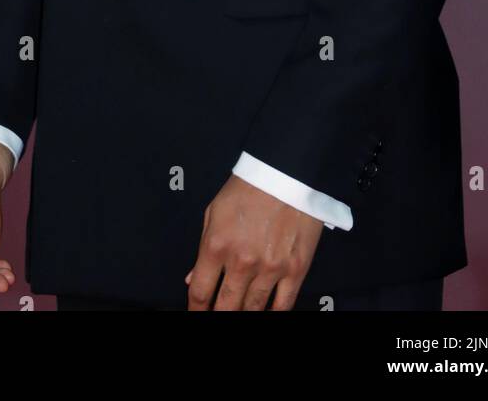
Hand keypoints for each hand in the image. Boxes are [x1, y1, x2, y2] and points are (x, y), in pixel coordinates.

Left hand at [185, 174, 323, 309]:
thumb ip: (203, 247)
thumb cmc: (249, 187)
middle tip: (218, 314)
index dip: (195, 310)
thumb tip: (193, 278)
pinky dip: (273, 314)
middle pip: (225, 307)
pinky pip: (283, 305)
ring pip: (253, 309)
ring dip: (244, 314)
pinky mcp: (295, 269)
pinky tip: (267, 313)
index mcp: (216, 245)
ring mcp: (270, 268)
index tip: (196, 314)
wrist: (286, 171)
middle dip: (218, 315)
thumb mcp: (214, 211)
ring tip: (240, 312)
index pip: (200, 292)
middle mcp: (242, 262)